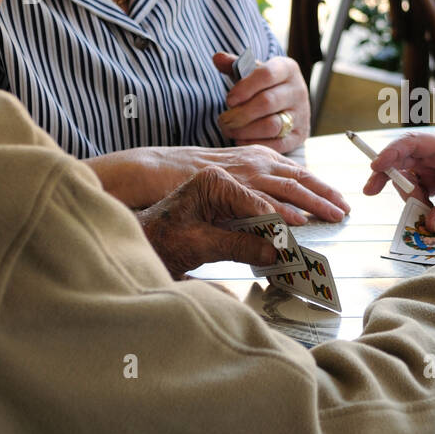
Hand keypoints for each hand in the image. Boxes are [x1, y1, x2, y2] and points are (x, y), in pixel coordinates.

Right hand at [88, 145, 348, 221]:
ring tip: (333, 216)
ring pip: (287, 187)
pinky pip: (259, 200)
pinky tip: (297, 221)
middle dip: (325, 194)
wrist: (157, 168)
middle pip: (299, 177)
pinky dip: (280, 210)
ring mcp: (243, 172)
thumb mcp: (229, 180)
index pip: (296, 172)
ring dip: (313, 203)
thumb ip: (252, 193)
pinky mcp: (228, 186)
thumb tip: (274, 215)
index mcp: (256, 158)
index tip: (339, 199)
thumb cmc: (192, 178)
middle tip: (345, 210)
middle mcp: (254, 162)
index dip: (320, 186)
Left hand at [137, 166, 281, 278]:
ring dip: (274, 231)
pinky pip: (251, 220)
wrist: (137, 242)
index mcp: (215, 182)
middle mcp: (222, 182)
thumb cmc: (159, 238)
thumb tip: (272, 251)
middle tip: (297, 249)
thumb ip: (237, 246)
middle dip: (281, 226)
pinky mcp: (223, 209)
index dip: (277, 226)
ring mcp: (224, 195)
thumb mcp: (199, 245)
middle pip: (263, 205)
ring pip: (260, 213)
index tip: (291, 246)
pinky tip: (274, 247)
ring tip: (291, 250)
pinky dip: (262, 234)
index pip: (257, 204)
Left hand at [214, 53, 310, 152]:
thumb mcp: (252, 72)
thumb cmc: (264, 86)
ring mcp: (302, 114)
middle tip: (223, 120)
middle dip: (241, 113)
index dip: (244, 88)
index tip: (229, 100)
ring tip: (229, 130)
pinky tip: (240, 141)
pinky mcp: (299, 135)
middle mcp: (298, 90)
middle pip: (267, 102)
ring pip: (272, 125)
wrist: (288, 106)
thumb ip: (234, 65)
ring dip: (245, 130)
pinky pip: (277, 144)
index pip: (266, 75)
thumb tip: (217, 58)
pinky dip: (255, 143)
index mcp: (287, 69)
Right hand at [364, 133, 434, 231]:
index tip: (376, 166)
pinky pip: (418, 190)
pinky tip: (429, 213)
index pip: (412, 144)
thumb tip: (430, 226)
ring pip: (407, 179)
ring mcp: (433, 165)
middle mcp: (434, 153)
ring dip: (409, 197)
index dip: (391, 153)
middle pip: (401, 159)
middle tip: (370, 192)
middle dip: (384, 175)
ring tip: (424, 213)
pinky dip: (419, 204)